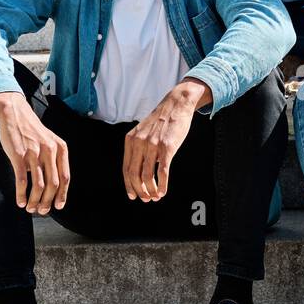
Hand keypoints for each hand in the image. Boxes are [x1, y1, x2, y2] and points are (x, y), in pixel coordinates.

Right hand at [0, 91, 69, 214]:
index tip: (58, 206)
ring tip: (30, 208)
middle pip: (53, 184)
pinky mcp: (18, 155)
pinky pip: (22, 180)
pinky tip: (20, 201)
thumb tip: (53, 186)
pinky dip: (21, 194)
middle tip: (42, 210)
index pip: (65, 177)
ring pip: (38, 185)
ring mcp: (34, 153)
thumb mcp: (49, 142)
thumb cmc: (31, 131)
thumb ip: (53, 160)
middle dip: (47, 201)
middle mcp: (49, 151)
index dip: (62, 195)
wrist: (14, 114)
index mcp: (60, 148)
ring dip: (35, 200)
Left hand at [122, 81, 205, 201]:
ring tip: (155, 197)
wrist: (177, 104)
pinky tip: (163, 192)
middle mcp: (139, 143)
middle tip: (146, 199)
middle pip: (134, 174)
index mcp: (131, 139)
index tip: (133, 195)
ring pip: (147, 176)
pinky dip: (162, 185)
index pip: (126, 168)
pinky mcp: (167, 147)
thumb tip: (141, 168)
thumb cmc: (162, 119)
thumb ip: (139, 146)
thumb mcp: (144, 130)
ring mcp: (153, 145)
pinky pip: (162, 172)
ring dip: (151, 190)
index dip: (129, 185)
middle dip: (139, 190)